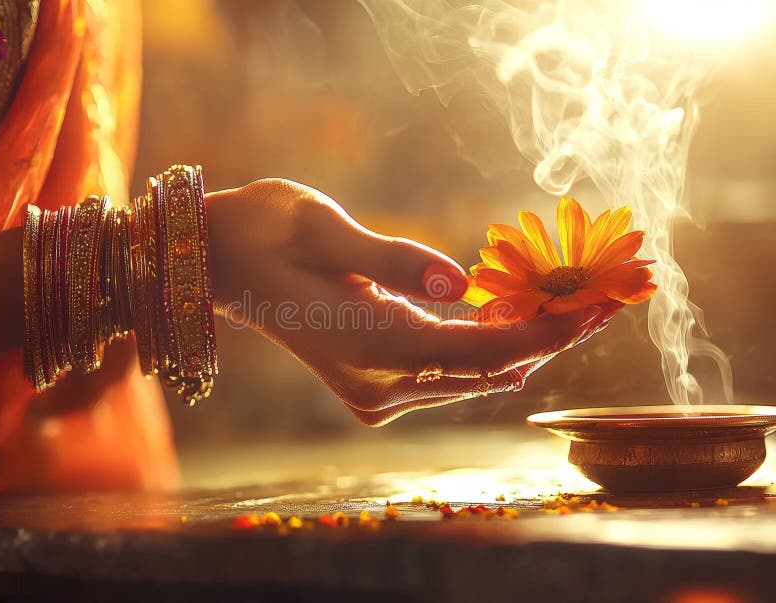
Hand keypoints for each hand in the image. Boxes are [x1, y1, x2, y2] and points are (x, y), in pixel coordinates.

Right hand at [206, 179, 616, 425]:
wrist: (223, 263)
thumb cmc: (264, 233)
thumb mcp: (322, 230)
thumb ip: (391, 261)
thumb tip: (459, 283)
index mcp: (363, 346)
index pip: (475, 349)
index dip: (542, 329)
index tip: (596, 307)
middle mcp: (375, 384)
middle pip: (484, 369)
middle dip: (546, 335)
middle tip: (602, 300)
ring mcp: (375, 392)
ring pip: (472, 374)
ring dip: (523, 341)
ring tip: (573, 304)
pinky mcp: (376, 384)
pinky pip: (450, 370)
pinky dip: (488, 345)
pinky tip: (518, 315)